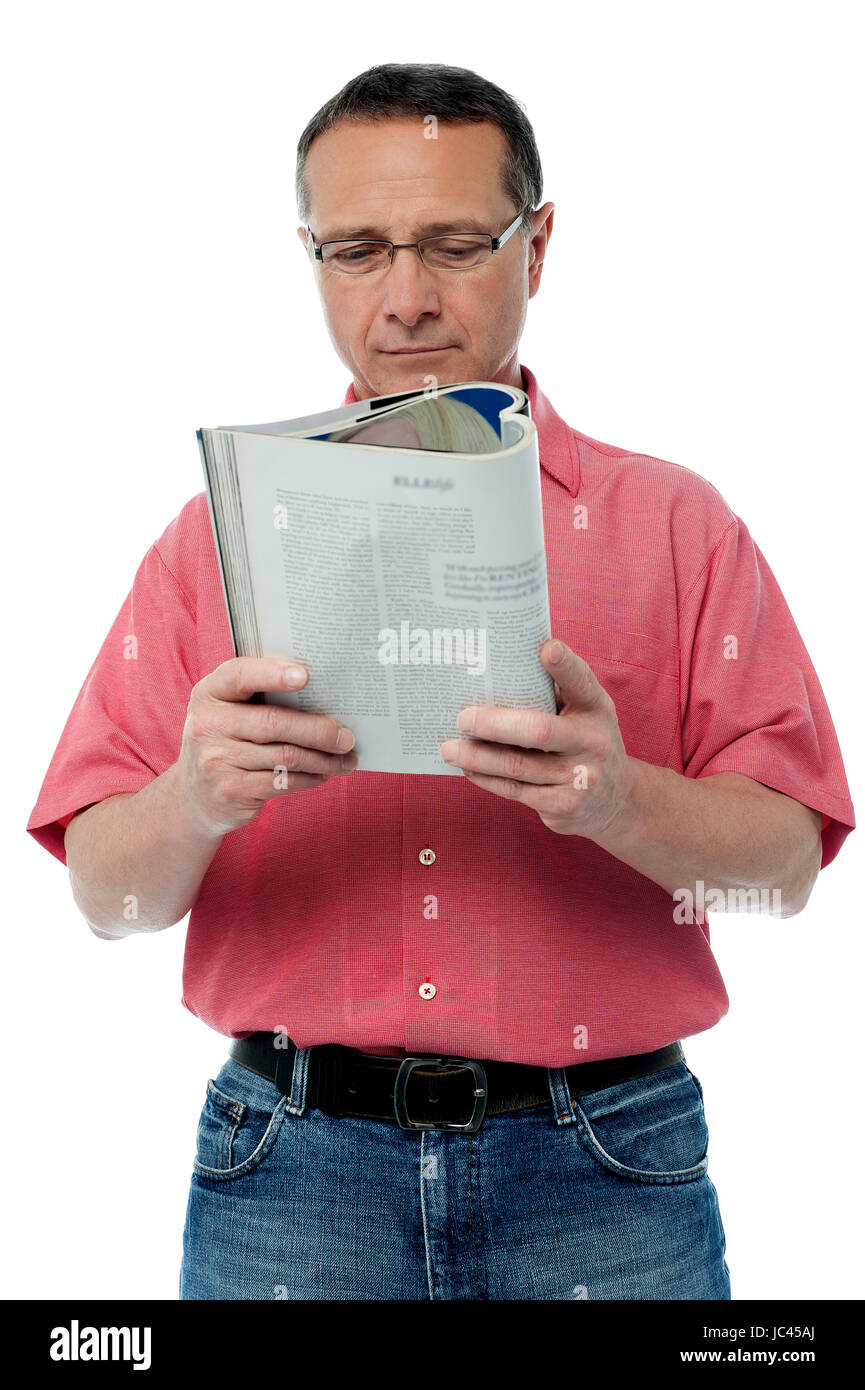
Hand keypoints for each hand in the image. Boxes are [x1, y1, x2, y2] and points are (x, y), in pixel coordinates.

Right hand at [175, 657, 356, 835]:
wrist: (193, 798)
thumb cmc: (225, 742)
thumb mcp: (227, 713)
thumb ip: (259, 698)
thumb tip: (326, 695)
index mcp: (208, 694)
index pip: (239, 676)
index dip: (272, 674)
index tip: (306, 676)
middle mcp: (207, 725)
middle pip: (274, 723)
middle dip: (319, 730)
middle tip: (347, 736)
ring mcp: (216, 761)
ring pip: (285, 756)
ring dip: (324, 759)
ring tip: (346, 758)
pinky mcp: (230, 791)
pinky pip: (283, 782)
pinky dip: (311, 778)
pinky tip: (324, 774)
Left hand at [439, 639, 635, 836]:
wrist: (617, 801)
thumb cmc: (584, 742)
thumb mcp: (584, 713)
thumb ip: (553, 693)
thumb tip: (494, 672)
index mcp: (596, 707)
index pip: (582, 681)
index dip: (566, 665)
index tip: (547, 649)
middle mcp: (593, 741)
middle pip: (539, 730)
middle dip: (494, 723)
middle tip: (462, 718)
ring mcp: (581, 777)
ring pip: (518, 765)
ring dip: (477, 757)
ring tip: (449, 748)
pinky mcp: (566, 806)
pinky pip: (517, 791)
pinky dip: (487, 780)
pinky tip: (468, 769)